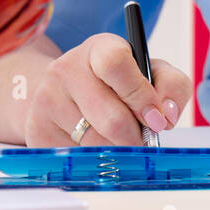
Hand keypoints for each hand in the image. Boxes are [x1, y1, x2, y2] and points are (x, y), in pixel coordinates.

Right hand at [24, 32, 192, 146]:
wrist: (65, 93)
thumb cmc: (117, 84)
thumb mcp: (150, 74)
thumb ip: (172, 87)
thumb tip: (167, 115)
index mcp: (99, 48)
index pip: (116, 64)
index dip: (141, 95)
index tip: (157, 119)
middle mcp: (66, 68)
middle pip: (110, 116)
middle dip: (135, 137)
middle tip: (143, 142)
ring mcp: (47, 99)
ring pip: (95, 143)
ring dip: (117, 151)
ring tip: (119, 142)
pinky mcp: (36, 130)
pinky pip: (76, 159)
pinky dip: (95, 161)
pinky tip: (96, 146)